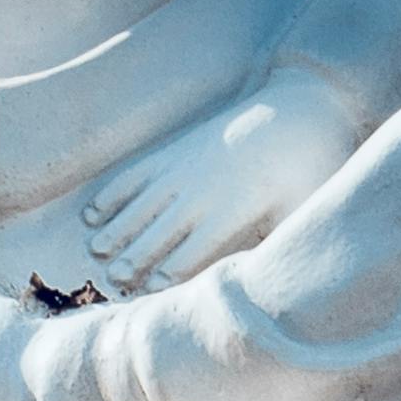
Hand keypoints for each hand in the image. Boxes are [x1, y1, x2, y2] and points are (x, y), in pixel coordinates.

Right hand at [80, 66, 357, 293]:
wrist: (296, 110)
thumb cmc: (306, 169)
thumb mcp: (304, 209)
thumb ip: (283, 243)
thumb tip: (270, 281)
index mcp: (233, 208)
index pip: (195, 247)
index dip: (172, 270)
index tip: (151, 290)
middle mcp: (202, 188)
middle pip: (162, 227)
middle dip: (137, 254)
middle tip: (114, 277)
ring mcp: (185, 166)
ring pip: (144, 201)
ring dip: (119, 225)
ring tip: (96, 248)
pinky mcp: (176, 150)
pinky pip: (137, 173)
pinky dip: (114, 191)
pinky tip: (94, 210)